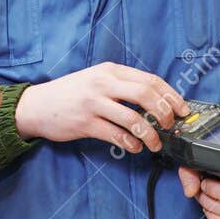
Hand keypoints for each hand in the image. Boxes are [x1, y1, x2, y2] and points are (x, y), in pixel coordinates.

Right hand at [13, 62, 188, 153]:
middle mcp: (103, 83)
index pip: (150, 80)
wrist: (37, 105)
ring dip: (150, 135)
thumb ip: (122, 86)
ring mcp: (93, 103)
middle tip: (170, 126)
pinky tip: (135, 148)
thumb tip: (155, 101)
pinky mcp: (85, 123)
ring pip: (133, 119)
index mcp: (110, 70)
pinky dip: (131, 144)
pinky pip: (116, 135)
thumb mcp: (97, 79)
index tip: (183, 110)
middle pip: (146, 95)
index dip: (171, 96)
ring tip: (154, 144)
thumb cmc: (70, 94)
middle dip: (165, 113)